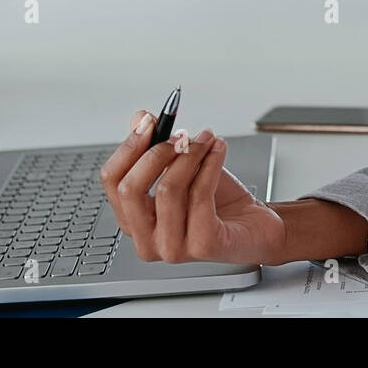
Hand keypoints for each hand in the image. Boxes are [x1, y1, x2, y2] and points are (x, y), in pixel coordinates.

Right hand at [99, 110, 286, 265]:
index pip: (112, 182)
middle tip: (179, 135)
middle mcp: (147, 241)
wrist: (254, 225)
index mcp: (134, 221)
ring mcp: (172, 248)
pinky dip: (211, 164)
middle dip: (156, 152)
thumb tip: (139, 119)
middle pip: (131, 189)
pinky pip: (200, 195)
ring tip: (206, 140)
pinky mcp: (203, 246)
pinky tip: (218, 150)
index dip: (128, 148)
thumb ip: (156, 147)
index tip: (148, 123)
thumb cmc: (218, 202)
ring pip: (167, 190)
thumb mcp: (182, 169)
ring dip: (190, 155)